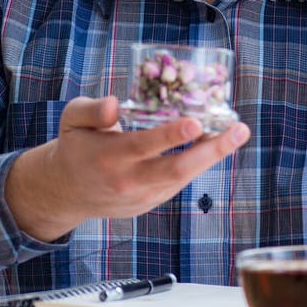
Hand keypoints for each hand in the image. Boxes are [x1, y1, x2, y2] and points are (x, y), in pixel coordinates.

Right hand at [5, 96, 249, 242]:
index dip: (171, 135)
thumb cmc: (76, 145)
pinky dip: (199, 162)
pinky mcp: (152, 202)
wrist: (67, 191)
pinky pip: (180, 181)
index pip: (144, 147)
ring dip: (213, 155)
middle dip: (211, 151)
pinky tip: (216, 143)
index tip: (196, 122)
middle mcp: (128, 180)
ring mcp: (143, 195)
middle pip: (175, 169)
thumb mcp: (73, 119)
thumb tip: (116, 104)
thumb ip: (92, 110)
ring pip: (183, 177)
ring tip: (237, 133)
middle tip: (238, 130)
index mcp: (108, 157)